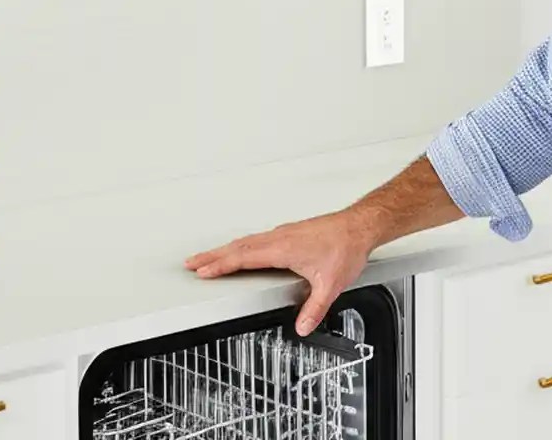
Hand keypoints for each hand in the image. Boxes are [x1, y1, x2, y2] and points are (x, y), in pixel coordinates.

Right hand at [185, 209, 375, 335]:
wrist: (360, 226)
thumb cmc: (347, 247)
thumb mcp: (331, 284)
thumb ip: (315, 308)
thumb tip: (303, 326)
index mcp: (283, 248)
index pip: (243, 258)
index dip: (220, 265)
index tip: (201, 270)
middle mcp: (280, 237)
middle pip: (238, 247)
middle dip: (212, 255)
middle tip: (191, 262)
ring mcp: (285, 233)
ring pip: (247, 241)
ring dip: (226, 249)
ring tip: (209, 257)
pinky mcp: (291, 232)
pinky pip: (258, 238)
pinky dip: (243, 245)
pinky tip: (243, 250)